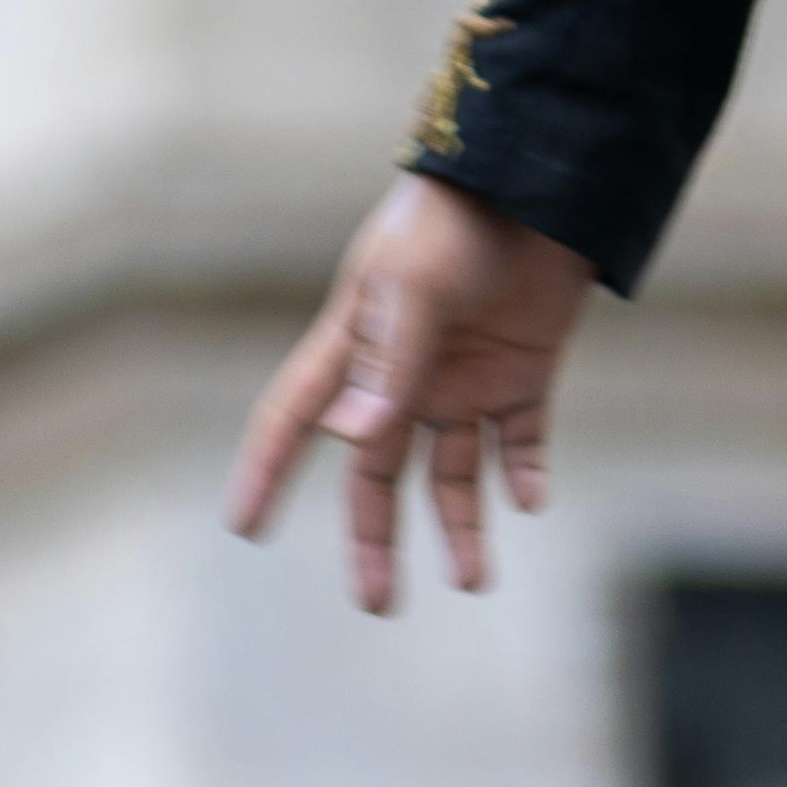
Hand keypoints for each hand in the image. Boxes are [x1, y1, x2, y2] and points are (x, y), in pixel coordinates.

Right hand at [227, 177, 594, 612]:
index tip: (244, 524)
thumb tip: (353, 440)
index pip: (295, 418)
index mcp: (356, 347)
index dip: (267, 469)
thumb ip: (388, 361)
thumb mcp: (413, 284)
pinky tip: (529, 498)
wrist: (542, 183)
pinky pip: (520, 443)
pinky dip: (525, 475)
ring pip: (452, 473)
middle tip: (376, 603)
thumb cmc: (458, 221)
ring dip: (461, 527)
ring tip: (473, 579)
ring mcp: (465, 378)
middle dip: (374, 538)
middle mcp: (405, 375)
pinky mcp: (524, 374)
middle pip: (377, 472)